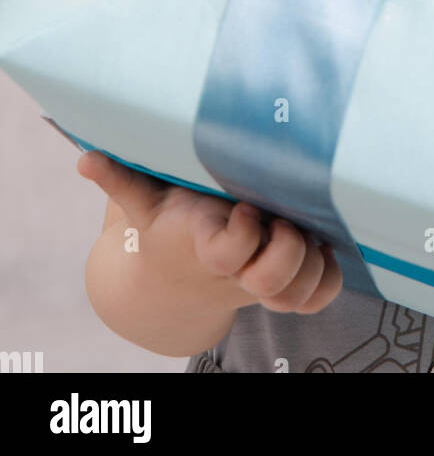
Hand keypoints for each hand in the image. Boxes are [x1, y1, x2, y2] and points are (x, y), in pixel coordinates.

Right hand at [77, 150, 342, 314]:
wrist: (175, 282)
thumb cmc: (170, 225)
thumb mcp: (145, 202)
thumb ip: (121, 179)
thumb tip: (85, 160)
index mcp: (207, 246)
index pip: (227, 252)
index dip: (242, 232)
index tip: (245, 204)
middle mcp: (239, 270)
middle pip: (271, 279)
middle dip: (286, 247)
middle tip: (283, 217)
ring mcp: (263, 282)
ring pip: (298, 292)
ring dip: (310, 260)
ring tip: (305, 226)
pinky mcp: (285, 287)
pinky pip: (317, 296)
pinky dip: (327, 275)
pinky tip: (323, 243)